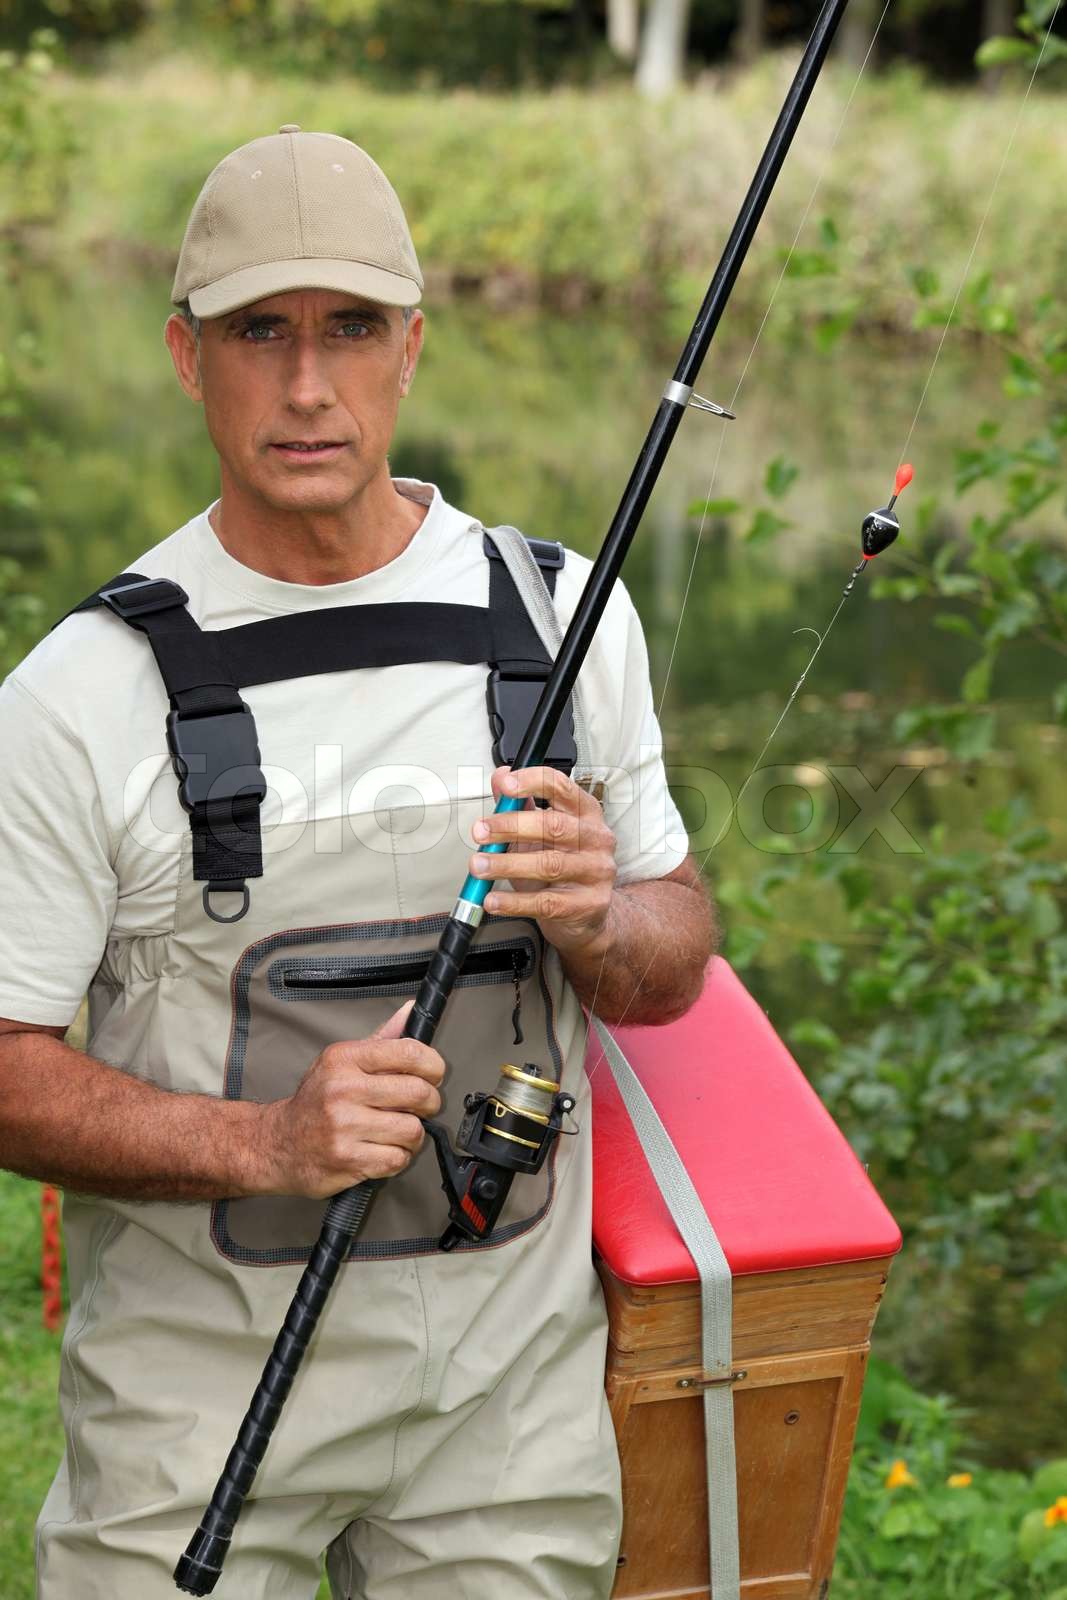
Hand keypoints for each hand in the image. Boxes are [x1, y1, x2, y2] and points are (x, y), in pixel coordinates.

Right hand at [260, 1002, 444, 1198]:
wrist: (278, 1143)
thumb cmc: (316, 1101)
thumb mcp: (340, 1061)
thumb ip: (380, 1038)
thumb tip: (411, 1010)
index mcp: (344, 1059)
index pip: (408, 1052)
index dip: (434, 1065)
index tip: (434, 1074)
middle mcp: (343, 1090)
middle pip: (418, 1093)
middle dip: (430, 1102)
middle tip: (423, 1106)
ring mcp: (344, 1126)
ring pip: (412, 1130)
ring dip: (414, 1134)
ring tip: (399, 1130)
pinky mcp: (347, 1160)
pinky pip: (397, 1159)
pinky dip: (399, 1157)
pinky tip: (385, 1149)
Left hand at [469, 766, 618, 957]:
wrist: (589, 912)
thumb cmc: (562, 866)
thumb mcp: (538, 833)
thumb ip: (520, 804)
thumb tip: (499, 777)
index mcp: (585, 812)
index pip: (561, 787)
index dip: (531, 782)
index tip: (504, 786)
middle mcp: (596, 838)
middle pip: (553, 825)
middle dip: (510, 826)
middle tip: (480, 831)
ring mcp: (596, 871)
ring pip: (548, 865)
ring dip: (506, 864)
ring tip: (479, 865)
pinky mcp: (590, 904)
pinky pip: (546, 903)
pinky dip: (514, 901)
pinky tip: (493, 899)